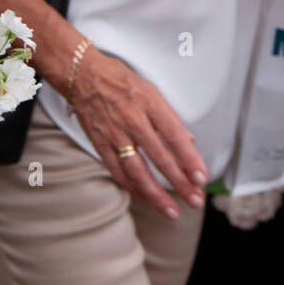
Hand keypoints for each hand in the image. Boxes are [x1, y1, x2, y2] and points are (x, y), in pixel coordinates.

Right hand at [68, 47, 207, 218]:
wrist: (82, 75)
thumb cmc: (118, 79)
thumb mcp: (151, 90)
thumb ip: (169, 117)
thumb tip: (188, 141)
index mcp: (150, 103)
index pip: (174, 136)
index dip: (189, 159)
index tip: (201, 177)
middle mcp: (133, 120)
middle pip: (160, 158)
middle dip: (180, 182)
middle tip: (194, 200)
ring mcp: (115, 134)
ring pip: (138, 171)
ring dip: (157, 194)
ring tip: (171, 210)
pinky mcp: (100, 143)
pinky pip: (118, 171)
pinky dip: (132, 187)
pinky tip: (144, 196)